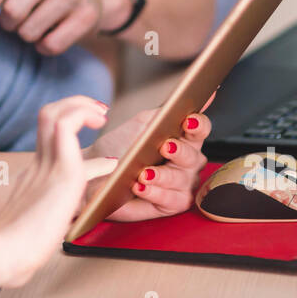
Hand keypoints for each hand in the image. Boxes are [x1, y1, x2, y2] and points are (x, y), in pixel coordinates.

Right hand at [0, 96, 112, 287]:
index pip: (49, 138)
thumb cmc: (17, 251)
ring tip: (101, 114)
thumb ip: (53, 216)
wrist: (2, 255)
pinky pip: (68, 132)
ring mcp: (46, 167)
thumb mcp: (39, 226)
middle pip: (49, 114)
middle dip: (76, 104)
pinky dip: (83, 121)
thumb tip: (65, 218)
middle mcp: (37, 166)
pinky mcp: (61, 174)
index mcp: (33, 176)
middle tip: (98, 111)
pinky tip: (101, 133)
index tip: (92, 126)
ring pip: (57, 115)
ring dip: (81, 107)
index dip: (71, 125)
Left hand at [84, 91, 215, 222]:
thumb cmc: (119, 147)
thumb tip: (195, 94)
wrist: (96, 172)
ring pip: (182, 179)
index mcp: (182, 137)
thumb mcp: (141, 124)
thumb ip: (167, 111)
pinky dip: (155, 192)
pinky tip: (140, 186)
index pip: (201, 128)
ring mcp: (182, 183)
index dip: (198, 125)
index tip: (187, 121)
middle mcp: (187, 161)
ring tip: (144, 172)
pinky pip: (171, 199)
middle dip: (179, 152)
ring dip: (163, 175)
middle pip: (194, 155)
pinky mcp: (172, 203)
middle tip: (164, 147)